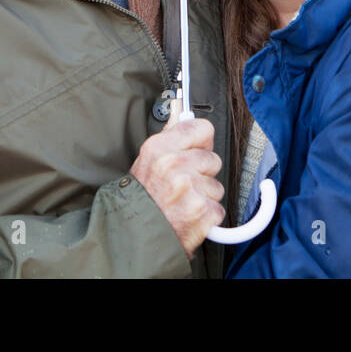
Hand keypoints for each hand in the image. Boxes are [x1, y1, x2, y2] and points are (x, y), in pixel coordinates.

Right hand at [130, 98, 225, 257]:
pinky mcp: (201, 212)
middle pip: (213, 159)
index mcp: (160, 148)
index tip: (195, 150)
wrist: (132, 236)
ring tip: (183, 203)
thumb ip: (170, 138)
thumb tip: (184, 115)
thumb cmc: (140, 199)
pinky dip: (207, 217)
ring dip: (204, 196)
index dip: (201, 142)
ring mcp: (189, 189)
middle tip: (182, 186)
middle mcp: (174, 165)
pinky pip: (218, 209)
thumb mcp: (147, 160)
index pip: (203, 128)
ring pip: (217, 186)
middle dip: (202, 173)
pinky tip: (189, 217)